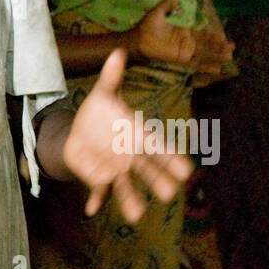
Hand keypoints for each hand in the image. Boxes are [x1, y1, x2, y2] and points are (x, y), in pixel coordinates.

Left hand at [61, 49, 195, 222]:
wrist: (81, 131)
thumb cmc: (100, 113)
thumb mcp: (103, 93)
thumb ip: (111, 77)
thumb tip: (117, 52)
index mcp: (138, 136)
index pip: (159, 147)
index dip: (171, 158)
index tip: (186, 170)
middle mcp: (131, 157)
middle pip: (148, 171)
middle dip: (158, 181)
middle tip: (170, 194)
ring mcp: (115, 170)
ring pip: (125, 187)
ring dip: (130, 201)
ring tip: (135, 216)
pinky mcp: (98, 178)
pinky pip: (98, 191)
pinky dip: (95, 200)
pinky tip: (90, 210)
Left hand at [129, 0, 234, 74]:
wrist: (137, 40)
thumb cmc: (147, 26)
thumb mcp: (158, 12)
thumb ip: (168, 3)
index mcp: (184, 31)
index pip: (202, 34)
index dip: (213, 36)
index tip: (224, 37)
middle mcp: (187, 42)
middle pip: (206, 45)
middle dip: (219, 47)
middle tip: (232, 47)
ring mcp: (184, 51)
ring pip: (204, 54)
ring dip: (216, 56)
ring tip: (229, 57)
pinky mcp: (180, 59)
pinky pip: (195, 63)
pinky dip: (205, 66)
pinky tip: (216, 69)